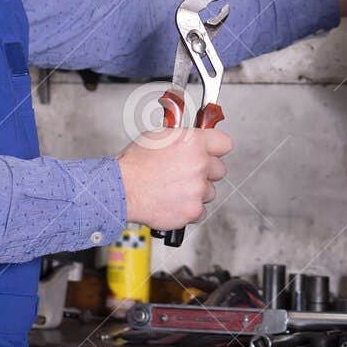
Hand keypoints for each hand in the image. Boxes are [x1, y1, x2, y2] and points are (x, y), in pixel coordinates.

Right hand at [117, 127, 232, 230]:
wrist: (122, 189)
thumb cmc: (134, 164)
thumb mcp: (158, 136)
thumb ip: (182, 137)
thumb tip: (191, 137)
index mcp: (193, 143)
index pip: (224, 143)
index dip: (216, 148)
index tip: (212, 152)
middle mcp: (200, 165)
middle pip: (219, 169)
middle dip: (206, 171)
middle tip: (187, 172)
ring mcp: (198, 189)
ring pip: (209, 191)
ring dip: (197, 191)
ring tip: (175, 188)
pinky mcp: (193, 210)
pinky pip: (201, 210)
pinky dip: (189, 208)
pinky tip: (174, 201)